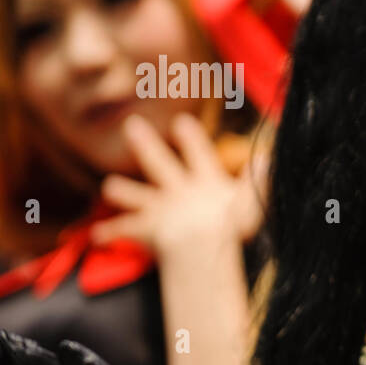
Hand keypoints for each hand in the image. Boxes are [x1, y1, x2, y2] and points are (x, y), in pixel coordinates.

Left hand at [91, 114, 264, 255]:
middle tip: (132, 126)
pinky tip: (97, 236)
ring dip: (122, 191)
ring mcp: (157, 209)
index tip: (181, 120)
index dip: (191, 137)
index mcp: (204, 182)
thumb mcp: (252, 201)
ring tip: (109, 187)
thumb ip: (258, 178)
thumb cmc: (231, 226)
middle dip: (145, 144)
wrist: (198, 244)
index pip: (199, 153)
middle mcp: (177, 190)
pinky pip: (123, 231)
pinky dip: (109, 233)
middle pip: (158, 164)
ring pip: (134, 196)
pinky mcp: (143, 229)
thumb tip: (269, 156)